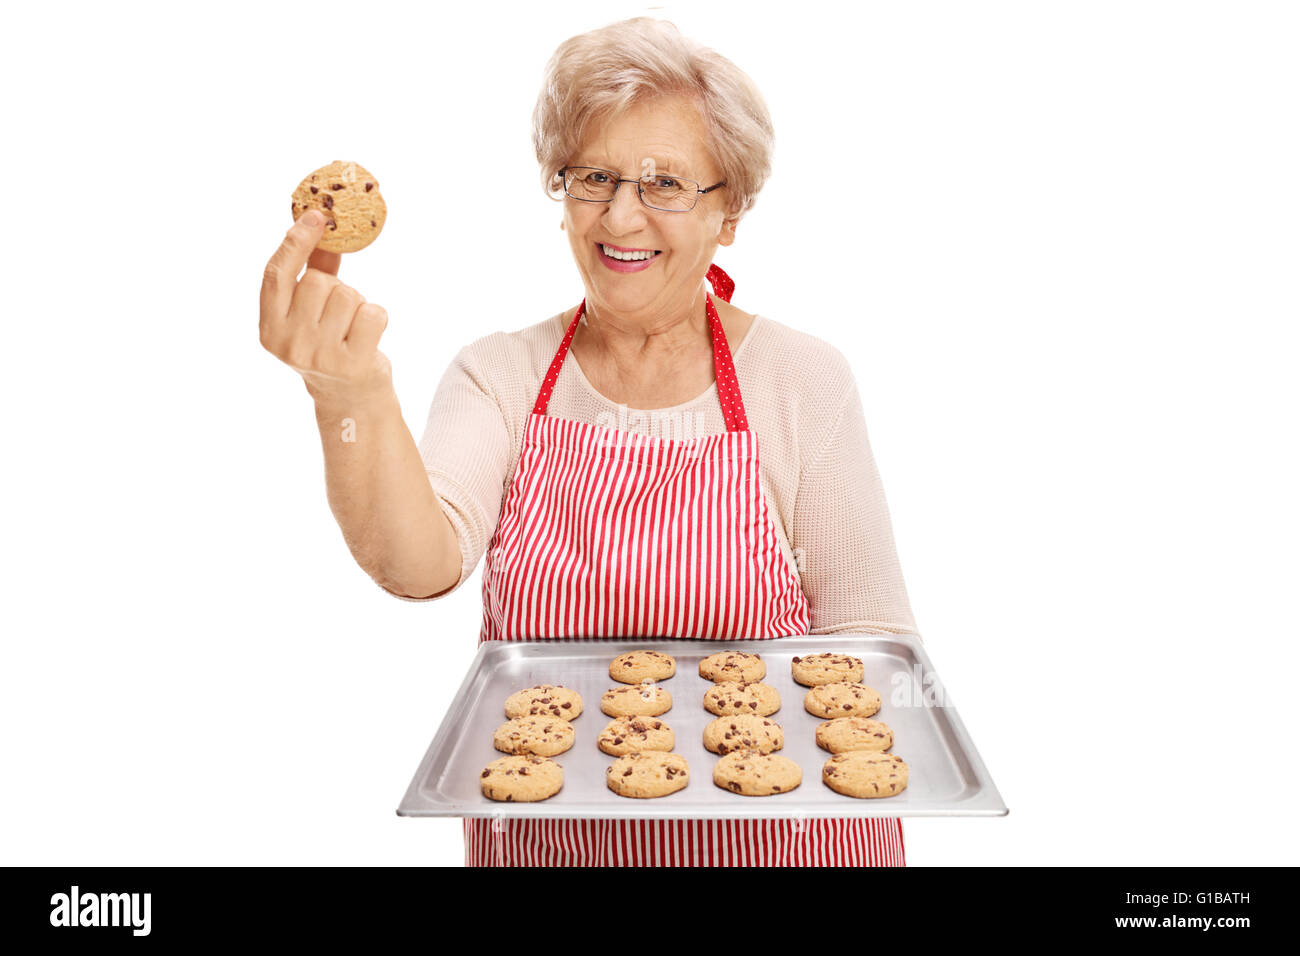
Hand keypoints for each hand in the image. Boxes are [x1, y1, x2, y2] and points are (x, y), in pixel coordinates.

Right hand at [259, 210, 391, 402]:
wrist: (351, 398)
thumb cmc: (330, 346)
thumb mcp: (311, 313)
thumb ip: (313, 271)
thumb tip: (323, 225)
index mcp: (270, 329)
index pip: (276, 275)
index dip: (295, 242)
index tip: (316, 216)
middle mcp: (289, 343)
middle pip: (318, 282)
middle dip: (336, 287)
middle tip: (338, 315)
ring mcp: (319, 355)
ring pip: (348, 295)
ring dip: (358, 304)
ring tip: (352, 328)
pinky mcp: (351, 363)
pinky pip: (373, 313)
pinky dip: (378, 317)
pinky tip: (368, 336)